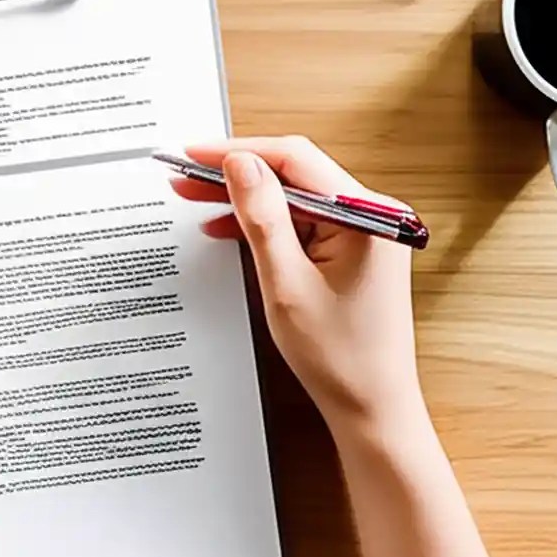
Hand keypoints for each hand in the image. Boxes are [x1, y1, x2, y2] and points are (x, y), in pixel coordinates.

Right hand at [172, 137, 421, 429]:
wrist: (371, 406)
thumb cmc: (340, 358)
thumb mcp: (286, 284)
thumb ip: (262, 217)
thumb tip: (239, 165)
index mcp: (367, 216)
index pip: (294, 160)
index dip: (239, 151)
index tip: (195, 153)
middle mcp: (372, 214)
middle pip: (292, 174)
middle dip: (235, 173)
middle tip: (185, 176)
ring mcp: (363, 231)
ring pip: (292, 197)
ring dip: (245, 197)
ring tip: (194, 198)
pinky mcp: (351, 248)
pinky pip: (301, 221)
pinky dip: (264, 222)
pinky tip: (227, 225)